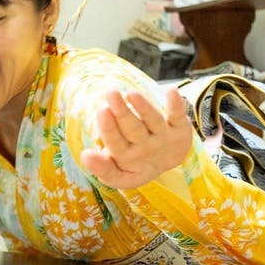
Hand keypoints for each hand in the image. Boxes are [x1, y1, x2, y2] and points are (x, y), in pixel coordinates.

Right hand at [76, 86, 193, 190]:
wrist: (166, 162)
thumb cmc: (133, 163)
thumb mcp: (116, 173)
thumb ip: (101, 166)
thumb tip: (85, 155)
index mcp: (127, 158)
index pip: (116, 145)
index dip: (109, 131)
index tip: (102, 112)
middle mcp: (146, 148)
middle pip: (134, 130)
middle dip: (123, 113)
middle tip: (111, 93)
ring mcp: (163, 137)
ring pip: (153, 121)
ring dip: (144, 107)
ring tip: (131, 93)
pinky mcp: (179, 128)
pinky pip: (178, 115)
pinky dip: (176, 104)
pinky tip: (171, 91)